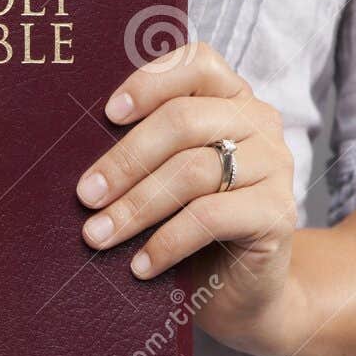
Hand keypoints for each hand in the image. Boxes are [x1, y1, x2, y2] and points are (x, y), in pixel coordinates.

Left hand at [75, 43, 297, 352]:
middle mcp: (259, 123)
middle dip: (125, 160)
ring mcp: (274, 166)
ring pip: (192, 171)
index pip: (196, 64)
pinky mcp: (278, 214)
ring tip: (98, 235)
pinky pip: (210, 218)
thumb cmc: (190, 228)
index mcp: (230, 99)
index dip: (150, 81)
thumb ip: (142, 151)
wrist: (241, 291)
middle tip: (85, 195)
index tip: (107, 114)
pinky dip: (166, 242)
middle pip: (183, 121)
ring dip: (135, 206)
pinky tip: (140, 266)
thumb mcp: (165, 179)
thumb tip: (77, 148)